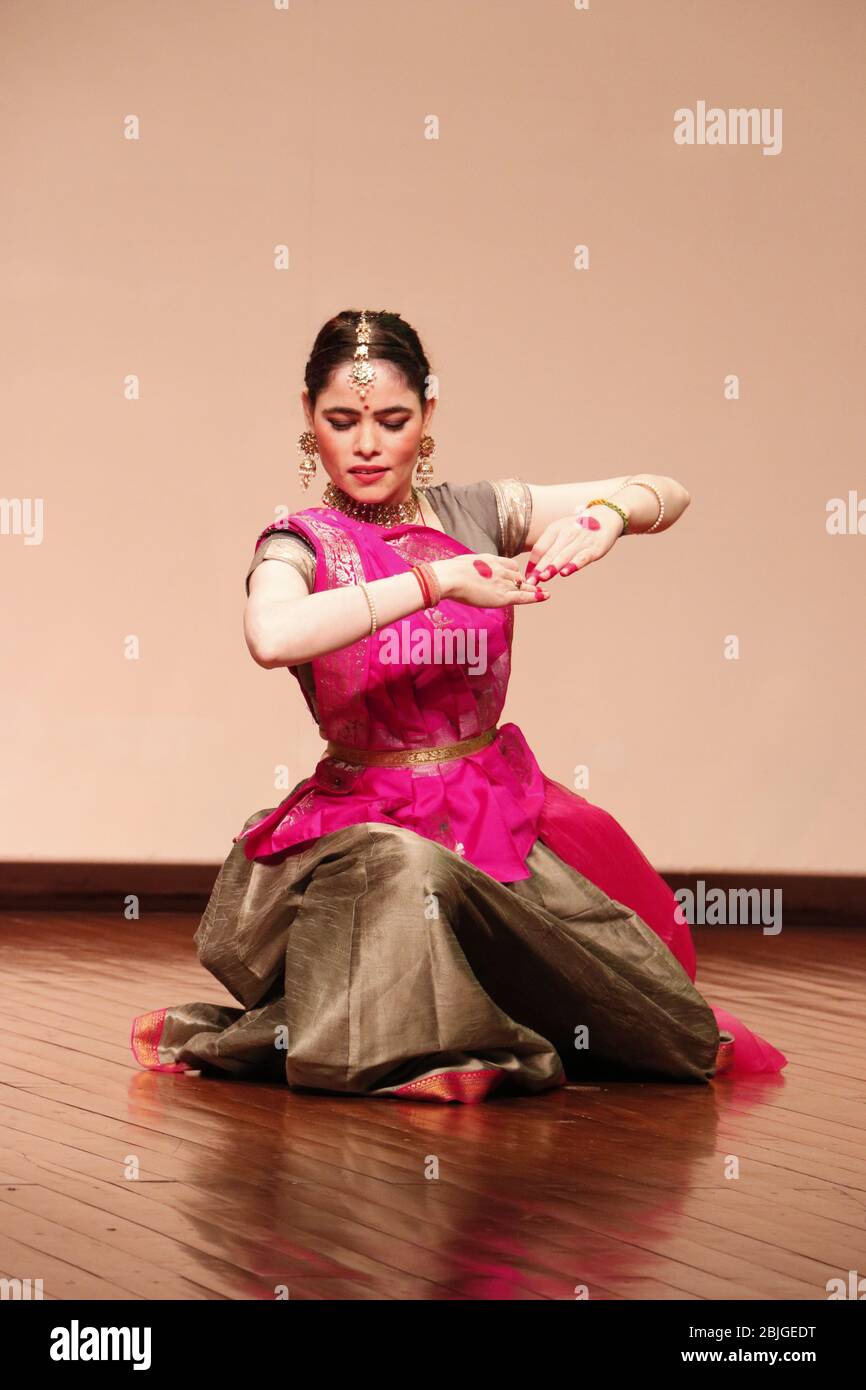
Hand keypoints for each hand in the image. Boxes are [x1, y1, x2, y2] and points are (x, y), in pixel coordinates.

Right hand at [431, 554, 549, 606]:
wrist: (450, 578)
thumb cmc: (448, 573)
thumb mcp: (460, 565)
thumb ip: (467, 569)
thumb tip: (457, 573)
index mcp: (489, 560)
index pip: (508, 564)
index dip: (513, 571)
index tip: (516, 576)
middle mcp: (499, 569)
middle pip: (517, 575)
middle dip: (522, 581)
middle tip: (531, 587)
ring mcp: (502, 582)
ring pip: (522, 584)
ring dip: (531, 589)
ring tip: (542, 592)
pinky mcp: (502, 596)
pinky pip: (523, 596)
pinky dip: (536, 596)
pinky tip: (545, 596)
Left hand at [524, 506, 624, 580]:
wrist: (607, 516)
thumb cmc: (580, 527)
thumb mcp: (561, 531)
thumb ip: (548, 547)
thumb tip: (533, 567)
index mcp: (555, 529)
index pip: (539, 548)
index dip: (532, 564)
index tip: (525, 577)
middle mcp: (566, 533)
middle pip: (549, 553)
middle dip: (538, 569)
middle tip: (529, 582)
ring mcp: (580, 541)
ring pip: (563, 555)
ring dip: (552, 567)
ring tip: (542, 578)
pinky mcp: (594, 548)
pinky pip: (582, 557)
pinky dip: (573, 565)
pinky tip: (565, 572)